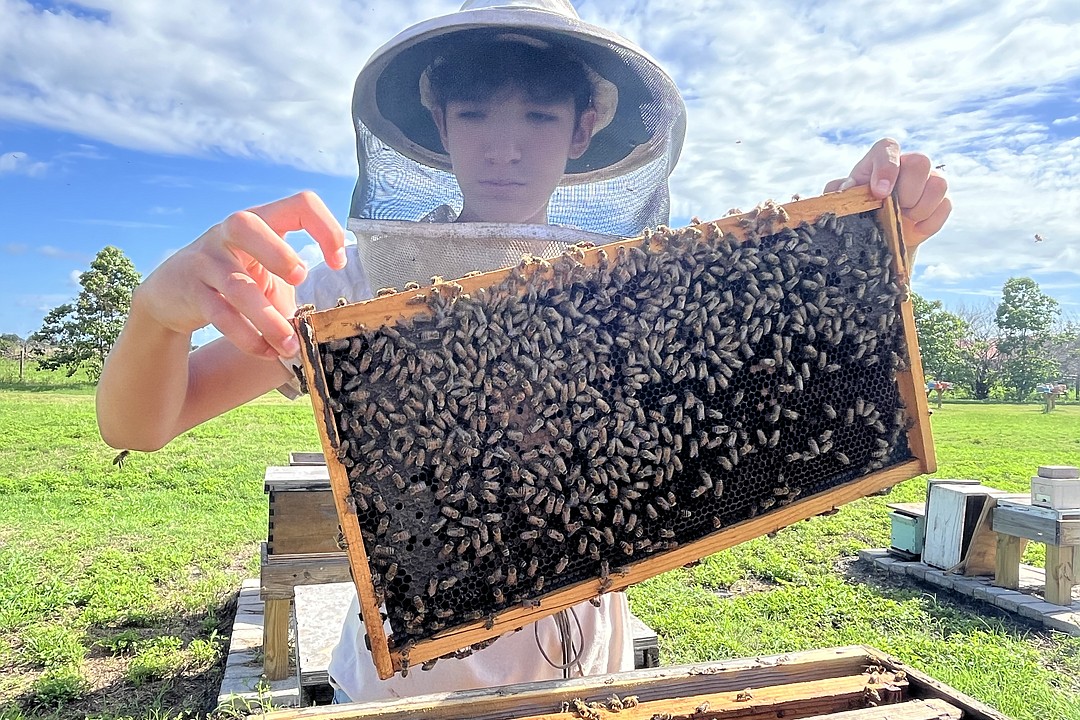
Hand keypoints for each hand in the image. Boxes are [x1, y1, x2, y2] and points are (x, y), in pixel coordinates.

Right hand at [135, 191, 344, 358]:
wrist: (171, 294)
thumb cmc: (234, 278)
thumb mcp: (264, 266)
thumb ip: (293, 275)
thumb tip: (331, 314)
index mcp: (260, 220)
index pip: (298, 204)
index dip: (324, 227)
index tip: (338, 262)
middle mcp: (227, 233)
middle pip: (247, 225)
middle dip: (278, 253)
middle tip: (301, 279)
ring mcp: (206, 260)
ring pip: (238, 286)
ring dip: (269, 319)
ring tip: (290, 345)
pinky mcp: (191, 292)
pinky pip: (222, 315)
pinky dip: (248, 337)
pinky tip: (268, 351)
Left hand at [823, 138, 950, 248]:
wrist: (880, 235)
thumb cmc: (859, 210)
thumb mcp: (843, 201)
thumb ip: (838, 190)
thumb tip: (846, 189)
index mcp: (881, 159)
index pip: (888, 148)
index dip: (887, 168)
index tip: (879, 193)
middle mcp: (908, 163)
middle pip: (921, 162)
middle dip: (906, 193)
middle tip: (892, 210)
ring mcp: (929, 180)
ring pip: (939, 184)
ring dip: (919, 209)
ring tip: (902, 220)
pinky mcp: (942, 199)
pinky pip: (945, 206)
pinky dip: (928, 223)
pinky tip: (913, 229)